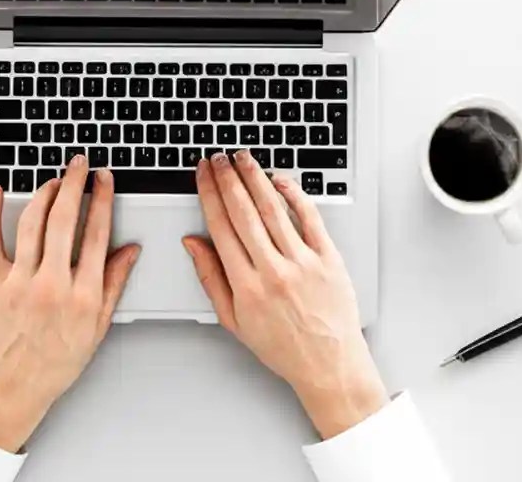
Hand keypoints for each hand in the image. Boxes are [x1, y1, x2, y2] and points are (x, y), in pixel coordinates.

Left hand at [0, 157, 139, 451]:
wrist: (13, 388)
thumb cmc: (55, 363)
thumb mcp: (98, 327)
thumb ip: (114, 284)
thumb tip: (129, 251)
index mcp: (82, 295)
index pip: (97, 234)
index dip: (103, 199)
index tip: (105, 179)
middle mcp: (51, 284)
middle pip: (65, 220)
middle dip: (75, 183)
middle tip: (80, 164)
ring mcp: (19, 282)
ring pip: (32, 223)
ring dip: (45, 193)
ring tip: (55, 178)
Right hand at [184, 151, 387, 438]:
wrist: (328, 363)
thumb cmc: (282, 346)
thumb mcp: (233, 320)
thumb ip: (211, 278)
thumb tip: (192, 243)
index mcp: (246, 285)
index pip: (220, 226)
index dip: (208, 194)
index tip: (202, 174)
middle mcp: (273, 270)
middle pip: (244, 212)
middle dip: (227, 179)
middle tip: (218, 158)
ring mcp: (303, 263)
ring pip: (274, 209)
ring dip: (255, 179)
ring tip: (243, 159)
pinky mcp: (329, 259)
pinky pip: (309, 218)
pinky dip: (294, 195)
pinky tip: (281, 180)